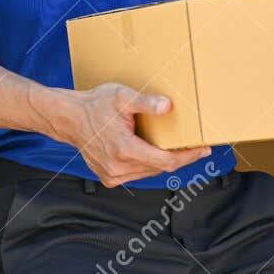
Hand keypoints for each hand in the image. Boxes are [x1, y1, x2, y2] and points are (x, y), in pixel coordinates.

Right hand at [54, 83, 212, 186]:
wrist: (69, 118)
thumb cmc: (95, 105)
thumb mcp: (122, 97)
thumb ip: (146, 102)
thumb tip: (168, 106)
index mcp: (124, 150)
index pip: (166, 161)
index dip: (188, 157)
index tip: (204, 150)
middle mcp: (118, 168)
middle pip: (160, 168)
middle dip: (179, 157)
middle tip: (196, 146)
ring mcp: (112, 175)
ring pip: (149, 172)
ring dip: (163, 161)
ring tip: (177, 147)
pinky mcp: (109, 177)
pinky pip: (136, 173)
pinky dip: (147, 164)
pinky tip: (152, 151)